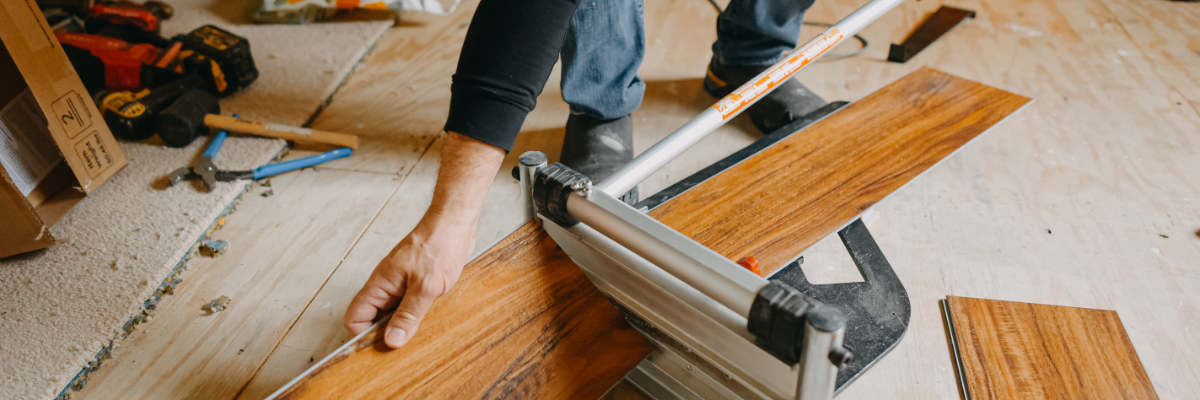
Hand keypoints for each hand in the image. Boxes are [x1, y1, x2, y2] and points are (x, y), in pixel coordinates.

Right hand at [342, 132, 504, 347]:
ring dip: (403, 326)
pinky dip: (416, 316)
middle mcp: (387, 285)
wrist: (456, 223)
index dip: (362, 335)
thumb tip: (392, 340)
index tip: (378, 349)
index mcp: (380, 283)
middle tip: (402, 348)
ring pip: (393, 313)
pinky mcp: (417, 283)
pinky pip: (409, 306)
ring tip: (418, 337)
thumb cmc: (439, 245)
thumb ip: (409, 314)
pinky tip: (429, 323)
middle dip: (384, 335)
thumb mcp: (425, 286)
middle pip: (374, 318)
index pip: (355, 316)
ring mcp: (402, 284)